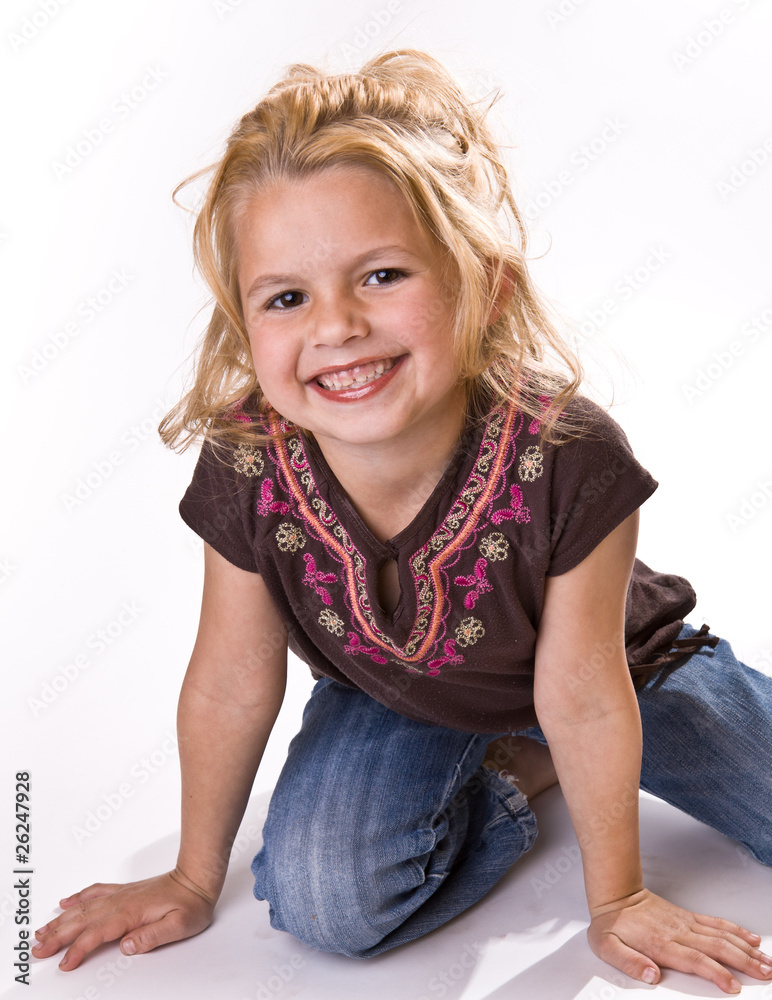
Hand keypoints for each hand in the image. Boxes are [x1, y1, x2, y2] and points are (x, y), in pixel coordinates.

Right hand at [31, 868, 214, 970]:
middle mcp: (121, 901)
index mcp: (132, 912)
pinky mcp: (124, 891)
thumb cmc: (192, 904)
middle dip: (57, 936)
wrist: (197, 878)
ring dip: (61, 920)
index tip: (64, 964)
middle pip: (82, 920)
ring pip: (84, 907)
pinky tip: (65, 902)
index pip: (97, 934)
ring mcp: (121, 894)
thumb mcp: (179, 926)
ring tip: (41, 932)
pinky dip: (78, 897)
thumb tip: (127, 946)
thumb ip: (152, 937)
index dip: (78, 950)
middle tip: (37, 950)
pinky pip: (95, 892)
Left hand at [587, 888, 771, 993]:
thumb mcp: (607, 947)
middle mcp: (679, 933)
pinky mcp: (688, 917)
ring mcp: (686, 923)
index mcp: (662, 944)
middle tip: (766, 974)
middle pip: (717, 948)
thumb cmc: (611, 924)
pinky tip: (751, 938)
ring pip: (722, 936)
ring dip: (747, 949)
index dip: (716, 973)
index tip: (733, 986)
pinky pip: (716, 923)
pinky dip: (736, 930)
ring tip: (767, 962)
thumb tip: (651, 976)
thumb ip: (628, 962)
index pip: (696, 960)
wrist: (615, 894)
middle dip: (744, 962)